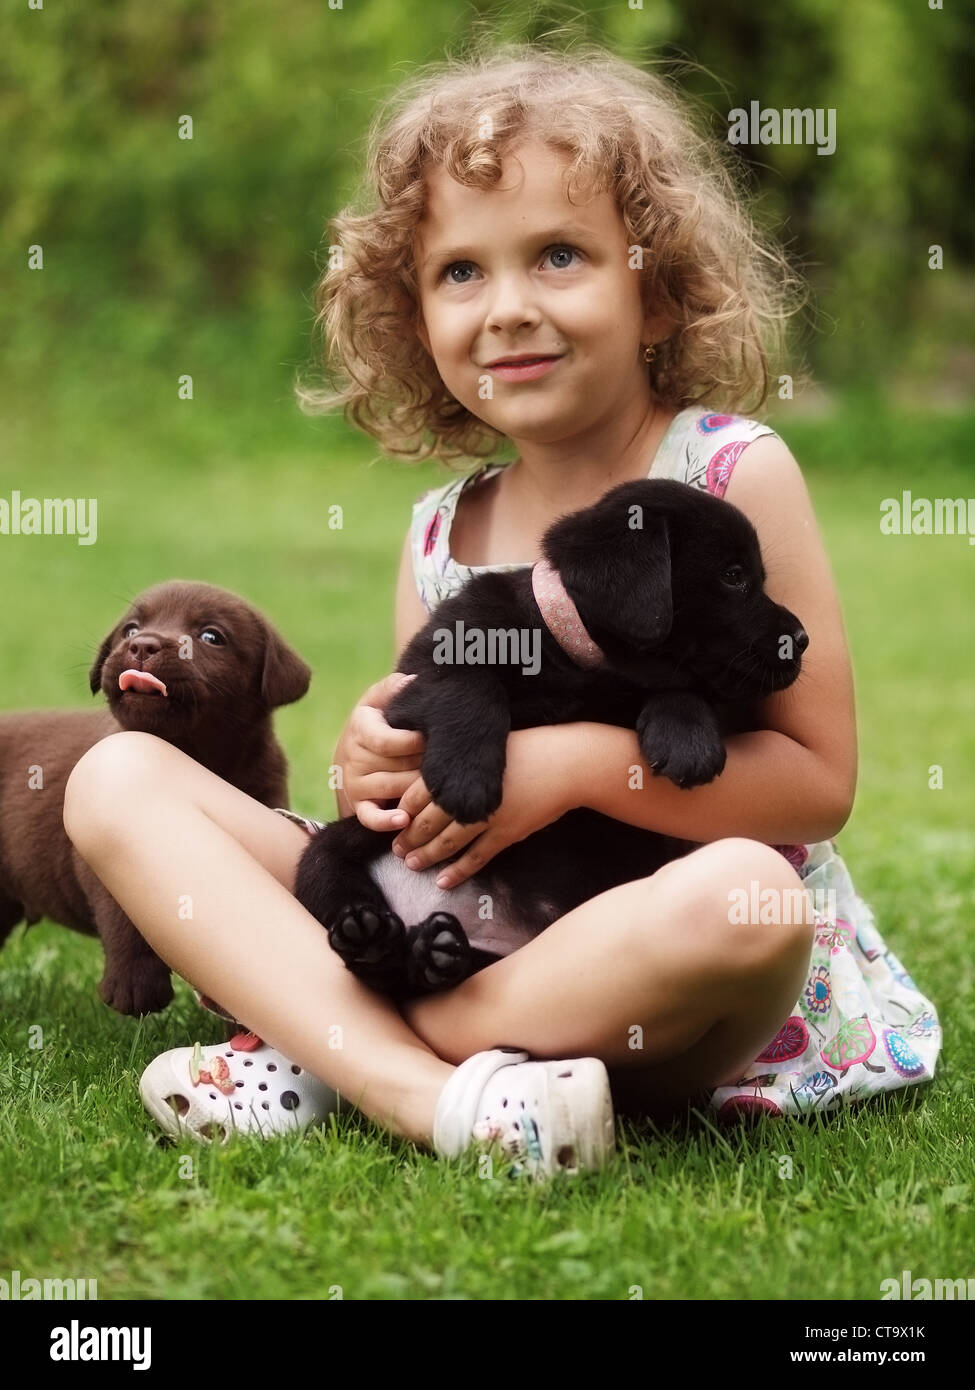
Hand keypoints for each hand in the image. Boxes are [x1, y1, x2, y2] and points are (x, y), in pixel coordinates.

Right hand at [338, 672, 425, 830]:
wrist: (353, 749)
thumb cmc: (377, 720)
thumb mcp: (380, 697)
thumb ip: (394, 687)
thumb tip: (412, 680)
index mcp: (361, 728)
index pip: (388, 741)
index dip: (414, 742)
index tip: (432, 738)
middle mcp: (354, 757)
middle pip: (396, 767)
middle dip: (423, 765)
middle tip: (445, 764)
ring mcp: (355, 783)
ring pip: (391, 788)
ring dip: (416, 788)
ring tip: (439, 785)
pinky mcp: (358, 804)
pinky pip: (369, 817)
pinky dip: (385, 821)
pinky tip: (404, 820)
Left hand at [390, 724, 585, 887]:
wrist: (567, 761)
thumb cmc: (529, 746)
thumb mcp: (488, 745)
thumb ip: (461, 759)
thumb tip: (437, 767)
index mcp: (460, 769)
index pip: (419, 793)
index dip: (403, 810)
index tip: (393, 819)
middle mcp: (469, 793)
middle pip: (427, 820)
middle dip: (409, 837)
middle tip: (396, 848)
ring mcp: (487, 815)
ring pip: (447, 842)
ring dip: (427, 855)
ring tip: (411, 864)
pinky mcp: (506, 832)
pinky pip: (476, 857)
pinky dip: (458, 871)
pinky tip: (443, 881)